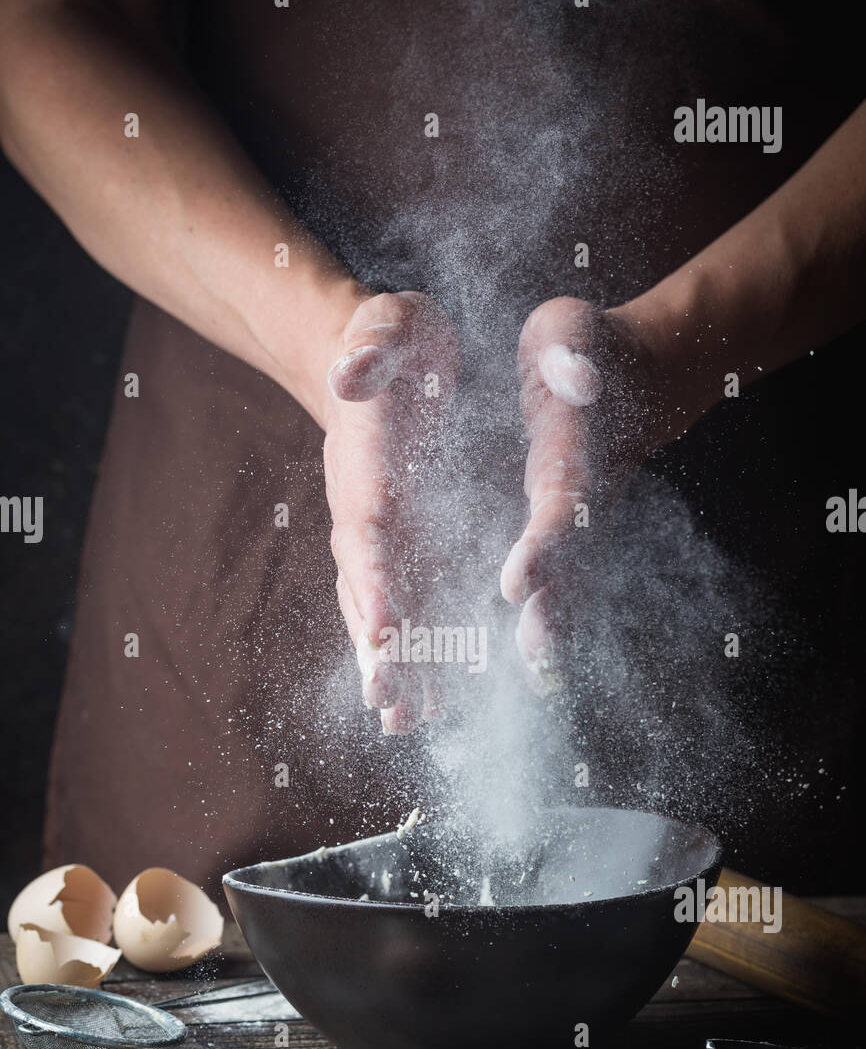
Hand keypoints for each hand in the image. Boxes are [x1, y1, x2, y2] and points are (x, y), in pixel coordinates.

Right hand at [323, 291, 459, 732]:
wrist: (383, 360)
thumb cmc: (392, 341)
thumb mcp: (388, 325)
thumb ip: (372, 346)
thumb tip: (347, 372)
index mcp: (364, 468)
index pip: (365, 531)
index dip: (373, 579)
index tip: (385, 627)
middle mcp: (366, 515)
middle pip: (366, 591)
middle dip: (378, 649)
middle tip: (388, 705)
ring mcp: (385, 539)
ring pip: (385, 612)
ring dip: (397, 667)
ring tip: (407, 723)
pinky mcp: (408, 549)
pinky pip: (412, 608)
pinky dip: (419, 653)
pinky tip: (435, 699)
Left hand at [500, 296, 688, 693]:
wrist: (634, 374)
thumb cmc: (589, 347)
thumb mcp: (572, 332)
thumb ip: (573, 355)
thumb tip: (577, 376)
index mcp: (575, 453)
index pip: (562, 505)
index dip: (544, 545)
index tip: (515, 585)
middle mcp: (584, 499)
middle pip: (576, 564)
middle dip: (558, 612)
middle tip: (538, 661)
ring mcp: (582, 523)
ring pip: (574, 586)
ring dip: (558, 632)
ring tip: (539, 680)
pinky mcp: (570, 536)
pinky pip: (563, 588)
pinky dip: (552, 627)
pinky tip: (533, 673)